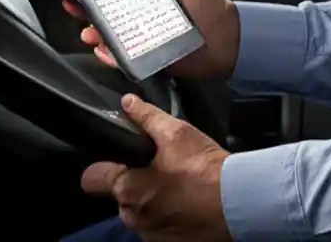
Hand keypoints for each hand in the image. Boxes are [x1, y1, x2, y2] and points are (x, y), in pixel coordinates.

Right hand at [63, 0, 239, 79]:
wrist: (225, 41)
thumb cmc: (210, 2)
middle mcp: (137, 8)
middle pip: (101, 6)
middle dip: (82, 6)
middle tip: (74, 4)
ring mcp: (138, 32)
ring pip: (105, 31)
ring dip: (92, 32)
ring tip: (91, 32)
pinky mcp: (141, 54)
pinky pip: (118, 56)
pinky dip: (108, 54)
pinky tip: (106, 50)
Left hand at [81, 94, 232, 241]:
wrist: (238, 203)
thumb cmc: (203, 167)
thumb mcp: (178, 134)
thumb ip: (148, 118)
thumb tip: (126, 102)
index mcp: (127, 190)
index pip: (92, 179)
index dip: (104, 167)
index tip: (122, 161)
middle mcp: (131, 217)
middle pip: (122, 196)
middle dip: (138, 184)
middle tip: (165, 171)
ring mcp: (149, 235)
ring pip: (142, 213)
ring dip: (154, 203)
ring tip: (182, 189)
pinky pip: (159, 228)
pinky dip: (170, 218)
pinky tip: (190, 206)